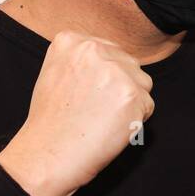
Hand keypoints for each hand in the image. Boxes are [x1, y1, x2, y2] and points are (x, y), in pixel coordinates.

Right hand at [0, 30, 154, 195]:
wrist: (47, 155)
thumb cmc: (51, 122)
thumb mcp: (55, 73)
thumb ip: (83, 59)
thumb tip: (114, 58)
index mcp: (72, 40)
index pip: (110, 51)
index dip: (103, 78)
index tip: (86, 96)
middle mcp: (94, 49)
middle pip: (129, 65)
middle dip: (119, 88)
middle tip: (93, 111)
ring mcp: (115, 71)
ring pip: (142, 83)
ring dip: (129, 103)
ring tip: (100, 119)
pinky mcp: (132, 95)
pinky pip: (147, 106)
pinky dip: (134, 121)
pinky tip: (109, 129)